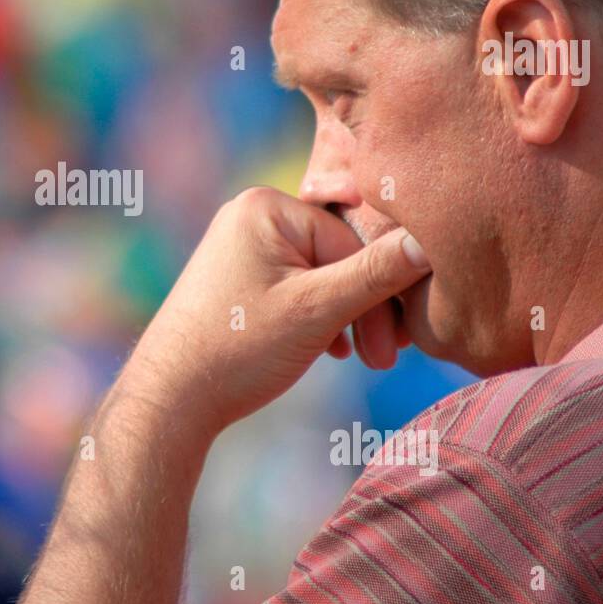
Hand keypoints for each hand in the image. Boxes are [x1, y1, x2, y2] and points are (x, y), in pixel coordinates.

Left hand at [118, 186, 430, 440]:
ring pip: (322, 274)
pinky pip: (298, 285)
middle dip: (364, 308)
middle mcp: (252, 213)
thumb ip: (377, 274)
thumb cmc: (238, 350)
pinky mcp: (240, 274)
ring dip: (347, 316)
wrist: (171, 398)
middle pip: (338, 255)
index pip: (353, 241)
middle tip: (382, 361)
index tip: (392, 349)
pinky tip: (331, 349)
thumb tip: (431, 241)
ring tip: (360, 358)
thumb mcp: (317, 310)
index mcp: (267, 205)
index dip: (380, 296)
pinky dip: (319, 316)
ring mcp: (243, 243)